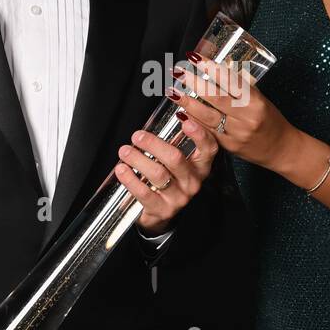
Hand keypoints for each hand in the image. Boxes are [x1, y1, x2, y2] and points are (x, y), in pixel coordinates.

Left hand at [113, 108, 218, 234]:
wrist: (160, 213)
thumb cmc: (167, 179)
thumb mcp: (175, 162)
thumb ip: (172, 142)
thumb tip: (159, 117)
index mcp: (200, 166)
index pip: (208, 148)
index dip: (199, 134)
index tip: (185, 120)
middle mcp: (193, 181)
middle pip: (175, 158)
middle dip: (153, 144)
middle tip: (137, 136)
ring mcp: (179, 197)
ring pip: (158, 174)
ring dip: (137, 159)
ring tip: (124, 151)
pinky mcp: (163, 210)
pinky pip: (145, 193)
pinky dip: (130, 179)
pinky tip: (121, 170)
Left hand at [171, 53, 296, 170]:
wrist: (281, 149)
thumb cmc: (271, 119)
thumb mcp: (261, 99)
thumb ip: (240, 87)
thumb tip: (217, 67)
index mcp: (256, 101)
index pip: (230, 81)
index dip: (211, 69)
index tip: (195, 58)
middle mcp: (246, 117)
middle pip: (216, 98)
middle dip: (194, 84)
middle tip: (178, 72)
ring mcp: (236, 133)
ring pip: (208, 116)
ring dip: (187, 103)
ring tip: (172, 92)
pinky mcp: (229, 146)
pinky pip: (208, 131)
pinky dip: (193, 121)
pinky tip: (181, 112)